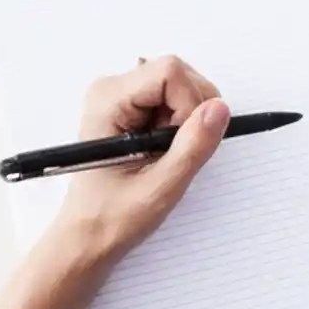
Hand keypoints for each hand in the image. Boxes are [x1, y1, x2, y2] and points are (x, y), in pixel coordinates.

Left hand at [55, 56, 230, 262]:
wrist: (87, 237)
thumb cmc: (112, 217)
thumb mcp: (161, 187)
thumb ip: (192, 146)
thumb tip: (220, 108)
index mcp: (107, 101)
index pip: (170, 72)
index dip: (189, 104)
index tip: (179, 141)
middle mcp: (111, 89)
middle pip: (178, 74)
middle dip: (192, 112)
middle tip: (172, 150)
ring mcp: (122, 95)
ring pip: (182, 85)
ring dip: (188, 120)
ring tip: (165, 152)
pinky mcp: (133, 105)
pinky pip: (176, 98)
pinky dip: (182, 124)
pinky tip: (162, 148)